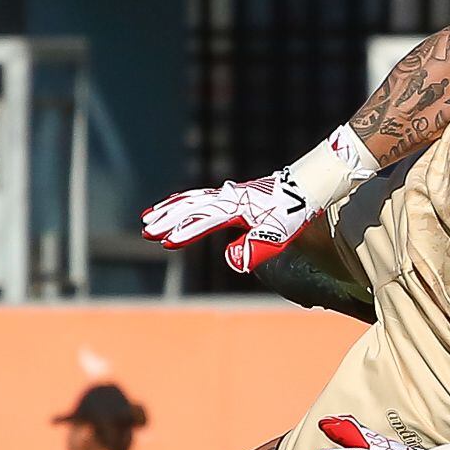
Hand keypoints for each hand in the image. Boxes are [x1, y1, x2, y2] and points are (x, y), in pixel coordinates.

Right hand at [140, 170, 311, 272]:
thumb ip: (256, 248)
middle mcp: (227, 198)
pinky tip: (169, 205)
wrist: (303, 187)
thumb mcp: (279, 235)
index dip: (187, 231)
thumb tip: (232, 262)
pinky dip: (180, 201)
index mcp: (236, 207)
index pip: (206, 220)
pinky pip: (198, 196)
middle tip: (146, 232)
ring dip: (168, 209)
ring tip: (146, 218)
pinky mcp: (228, 195)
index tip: (167, 242)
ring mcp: (226, 194)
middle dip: (168, 220)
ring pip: (190, 200)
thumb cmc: (292, 212)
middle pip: (191, 208)